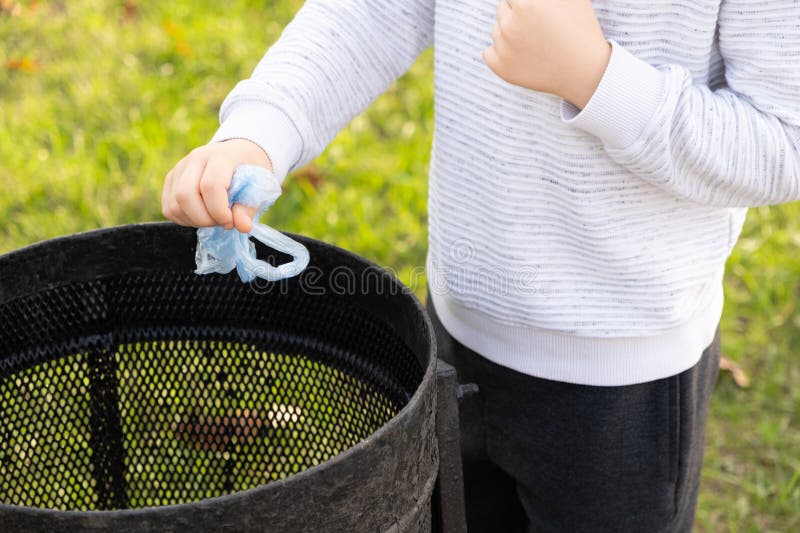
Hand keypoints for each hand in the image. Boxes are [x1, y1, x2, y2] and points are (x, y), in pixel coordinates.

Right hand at [162, 139, 271, 232]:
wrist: (238, 153)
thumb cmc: (250, 171)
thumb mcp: (259, 186)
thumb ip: (249, 207)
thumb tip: (242, 226)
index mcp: (221, 155)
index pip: (210, 185)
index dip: (219, 210)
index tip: (230, 222)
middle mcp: (196, 158)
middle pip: (185, 195)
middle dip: (204, 219)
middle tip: (221, 222)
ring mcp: (180, 167)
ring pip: (174, 204)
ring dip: (194, 221)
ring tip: (213, 219)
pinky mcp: (171, 178)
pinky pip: (169, 208)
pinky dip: (184, 219)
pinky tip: (201, 216)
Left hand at [483, 0, 611, 108]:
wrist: (585, 71)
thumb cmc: (581, 30)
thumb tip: (533, 0)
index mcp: (526, 4)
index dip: (525, 3)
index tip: (535, 10)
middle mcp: (510, 25)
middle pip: (502, 9)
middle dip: (516, 14)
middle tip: (536, 26)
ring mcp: (503, 48)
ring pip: (496, 30)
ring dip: (509, 32)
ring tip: (533, 41)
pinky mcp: (501, 68)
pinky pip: (488, 52)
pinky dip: (500, 52)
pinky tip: (519, 53)